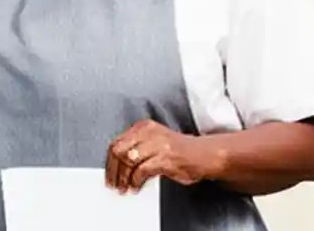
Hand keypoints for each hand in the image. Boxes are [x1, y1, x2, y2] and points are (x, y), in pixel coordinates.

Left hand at [105, 120, 220, 193]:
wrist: (205, 154)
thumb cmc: (179, 151)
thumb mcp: (154, 141)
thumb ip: (137, 147)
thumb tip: (116, 164)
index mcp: (144, 127)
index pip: (117, 143)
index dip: (109, 161)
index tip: (108, 174)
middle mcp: (149, 133)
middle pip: (119, 151)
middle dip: (113, 170)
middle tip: (113, 184)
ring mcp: (158, 144)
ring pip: (128, 160)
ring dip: (123, 178)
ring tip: (124, 187)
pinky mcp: (166, 158)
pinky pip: (142, 170)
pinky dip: (136, 181)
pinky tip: (136, 186)